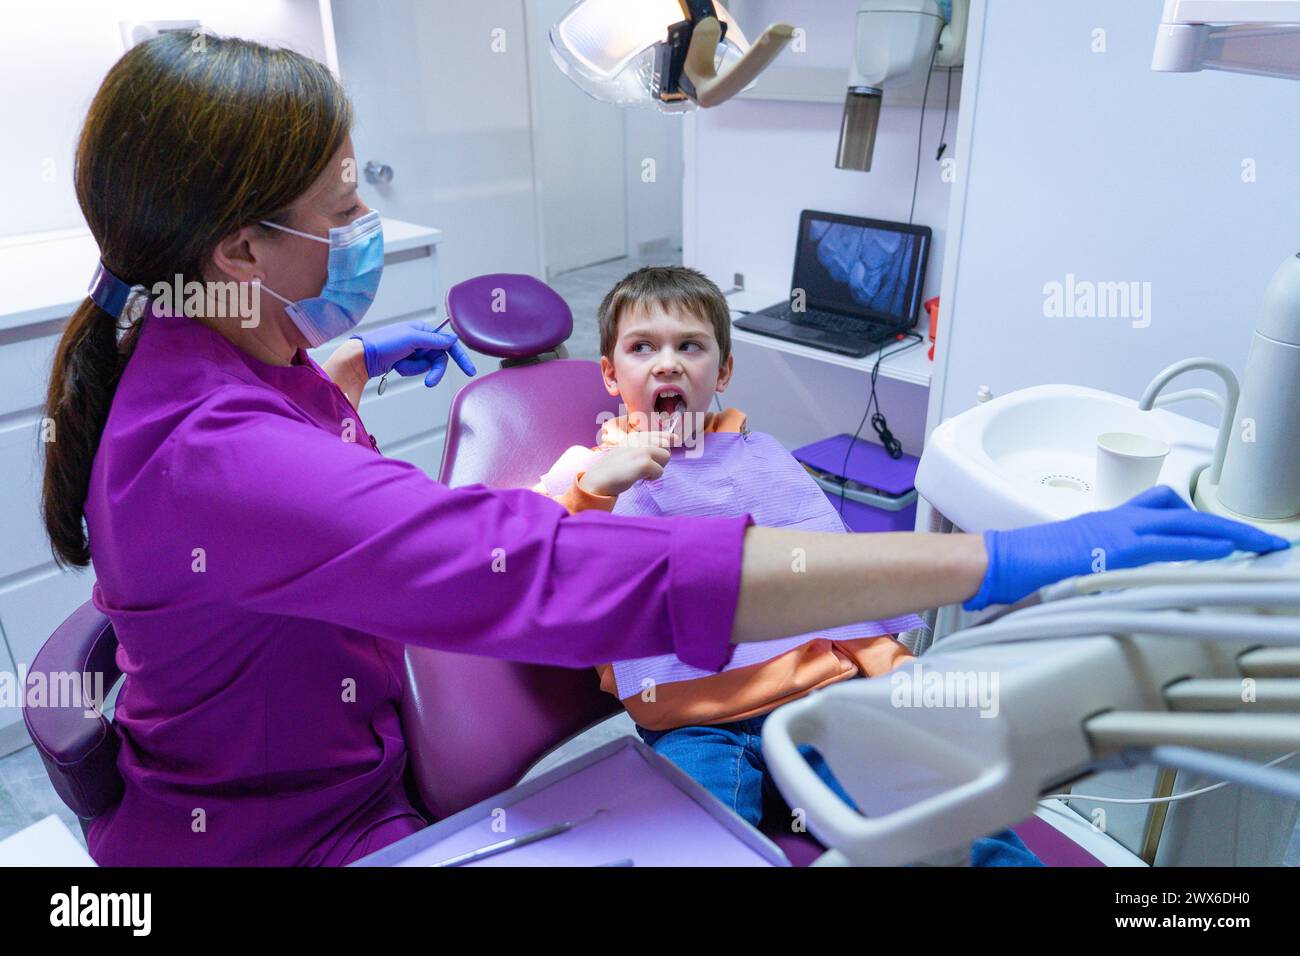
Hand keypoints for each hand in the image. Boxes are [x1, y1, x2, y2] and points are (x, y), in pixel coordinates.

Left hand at [351, 320, 476, 386]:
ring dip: (414, 369)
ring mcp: (413, 351)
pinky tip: (396, 365)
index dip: (460, 357)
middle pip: (439, 359)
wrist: (362, 357)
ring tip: (400, 365)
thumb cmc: (383, 344)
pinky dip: (407, 370)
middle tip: (429, 382)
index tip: (469, 370)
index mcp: (423, 330)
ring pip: (427, 366)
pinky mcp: (406, 361)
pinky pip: (416, 370)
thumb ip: (435, 340)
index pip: (448, 343)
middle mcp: (420, 339)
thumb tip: (454, 339)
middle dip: (432, 370)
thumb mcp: (412, 339)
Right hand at [578, 435, 673, 496]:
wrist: (599, 479)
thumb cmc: (613, 468)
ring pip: (666, 458)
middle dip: (660, 459)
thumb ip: (646, 445)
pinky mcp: (644, 463)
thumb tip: (673, 439)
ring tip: (641, 472)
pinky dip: (652, 478)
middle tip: (645, 467)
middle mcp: (640, 439)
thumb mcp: (628, 451)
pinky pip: (660, 472)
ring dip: (657, 468)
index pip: (661, 434)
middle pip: (666, 447)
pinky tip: (639, 477)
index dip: (668, 440)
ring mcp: (643, 450)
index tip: (671, 441)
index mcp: (635, 436)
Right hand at [965, 485, 1290, 610]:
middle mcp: (1117, 520)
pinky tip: (1225, 551)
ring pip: (1185, 522)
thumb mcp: (1073, 563)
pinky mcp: (1117, 547)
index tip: (1224, 534)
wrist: (1003, 560)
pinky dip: (1202, 543)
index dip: (1197, 521)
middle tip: (1260, 538)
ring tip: (1257, 542)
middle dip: (1226, 524)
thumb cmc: (1028, 566)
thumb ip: (1099, 567)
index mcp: (1108, 524)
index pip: (1162, 510)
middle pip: (1183, 511)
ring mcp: (1118, 530)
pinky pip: (1171, 542)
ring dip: (1226, 531)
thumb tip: (1114, 585)